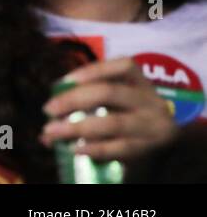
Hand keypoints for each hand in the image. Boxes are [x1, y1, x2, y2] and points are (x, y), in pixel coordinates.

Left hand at [40, 57, 177, 164]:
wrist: (168, 146)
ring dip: (76, 127)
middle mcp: (150, 101)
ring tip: (52, 132)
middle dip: (73, 99)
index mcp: (141, 82)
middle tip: (48, 109)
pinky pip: (119, 148)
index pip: (123, 66)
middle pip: (109, 93)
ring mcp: (152, 126)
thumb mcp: (121, 100)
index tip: (65, 80)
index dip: (92, 70)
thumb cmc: (132, 116)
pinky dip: (95, 148)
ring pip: (112, 123)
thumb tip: (52, 108)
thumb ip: (92, 96)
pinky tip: (75, 149)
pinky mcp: (148, 150)